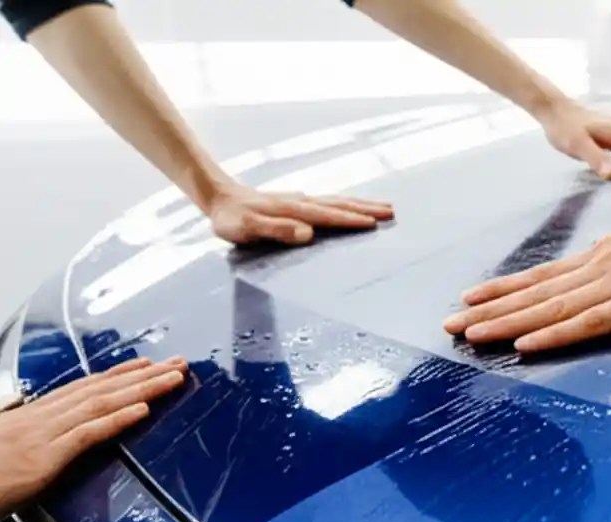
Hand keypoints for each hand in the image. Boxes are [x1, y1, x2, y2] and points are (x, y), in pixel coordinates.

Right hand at [0, 356, 187, 513]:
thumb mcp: (4, 447)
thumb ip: (25, 434)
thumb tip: (37, 426)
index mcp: (32, 415)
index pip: (84, 388)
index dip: (118, 375)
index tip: (146, 364)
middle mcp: (40, 416)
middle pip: (100, 388)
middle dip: (143, 375)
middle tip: (178, 363)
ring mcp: (42, 433)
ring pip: (101, 403)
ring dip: (142, 389)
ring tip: (173, 378)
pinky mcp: (43, 456)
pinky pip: (86, 433)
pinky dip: (117, 419)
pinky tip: (142, 410)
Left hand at [205, 183, 394, 245]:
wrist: (218, 198)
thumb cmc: (230, 219)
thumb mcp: (246, 229)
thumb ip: (276, 230)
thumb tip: (308, 233)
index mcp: (293, 211)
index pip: (328, 216)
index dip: (350, 220)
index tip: (373, 224)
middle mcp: (301, 202)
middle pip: (340, 204)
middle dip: (366, 208)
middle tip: (392, 212)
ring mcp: (301, 201)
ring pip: (337, 200)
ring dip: (361, 203)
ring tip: (384, 206)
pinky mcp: (298, 203)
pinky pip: (329, 202)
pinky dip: (346, 203)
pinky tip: (352, 206)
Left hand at [444, 192, 610, 352]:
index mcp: (609, 253)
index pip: (546, 275)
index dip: (505, 290)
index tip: (473, 299)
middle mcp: (603, 265)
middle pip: (535, 292)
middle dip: (489, 310)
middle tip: (449, 324)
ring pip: (550, 308)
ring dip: (505, 323)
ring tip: (468, 335)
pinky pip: (587, 322)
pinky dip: (552, 335)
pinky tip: (524, 345)